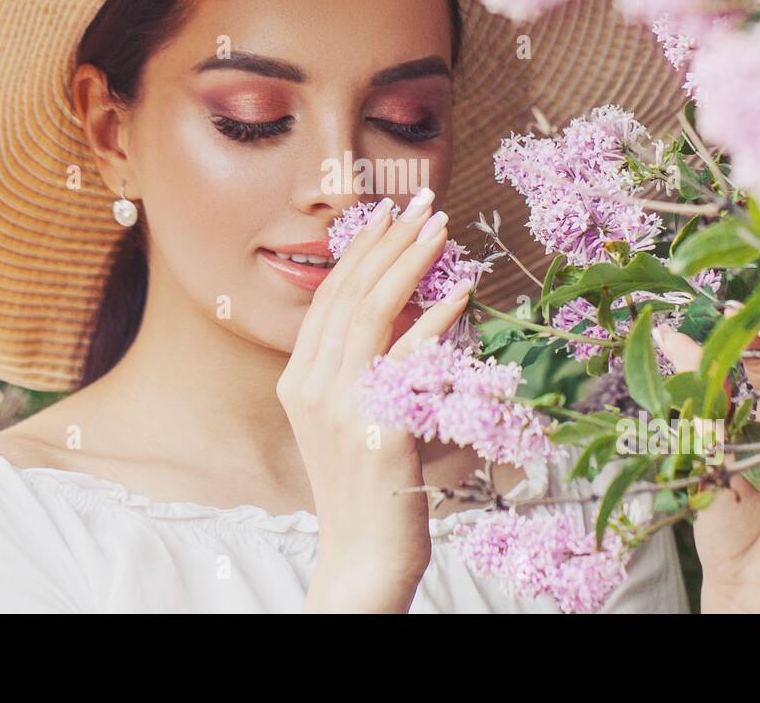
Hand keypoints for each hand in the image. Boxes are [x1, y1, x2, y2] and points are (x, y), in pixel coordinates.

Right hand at [276, 188, 472, 612]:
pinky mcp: (377, 433)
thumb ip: (364, 366)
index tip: (389, 213)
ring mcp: (340, 410)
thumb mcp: (352, 417)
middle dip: (389, 241)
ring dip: (411, 265)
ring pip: (373, 315)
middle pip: (349, 295)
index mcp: (298, 381)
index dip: (360, 250)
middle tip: (424, 201)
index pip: (329, 298)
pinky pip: (407, 363)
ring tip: (442, 230)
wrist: (362, 558)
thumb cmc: (366, 487)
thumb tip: (405, 308)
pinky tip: (461, 295)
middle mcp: (310, 388)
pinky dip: (435, 323)